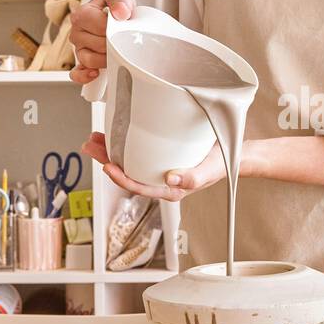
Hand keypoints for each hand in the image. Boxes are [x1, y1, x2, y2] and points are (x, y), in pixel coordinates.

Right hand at [68, 0, 135, 84]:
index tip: (123, 28)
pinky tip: (95, 73)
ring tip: (116, 53)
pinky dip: (85, 76)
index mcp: (82, 14)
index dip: (114, 29)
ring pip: (90, 60)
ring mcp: (78, 48)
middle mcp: (76, 32)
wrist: (117, 21)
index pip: (99, 26)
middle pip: (97, 44)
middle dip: (113, 45)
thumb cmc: (116, 10)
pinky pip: (77, 74)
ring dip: (106, 59)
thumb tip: (120, 12)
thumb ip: (121, 1)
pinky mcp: (81, 63)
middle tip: (122, 40)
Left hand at [80, 131, 226, 201]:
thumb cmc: (221, 164)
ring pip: (130, 163)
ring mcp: (160, 169)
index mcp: (170, 189)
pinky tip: (115, 134)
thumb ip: (192, 178)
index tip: (107, 166)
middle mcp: (161, 180)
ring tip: (95, 139)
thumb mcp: (209, 170)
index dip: (121, 179)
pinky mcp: (161, 156)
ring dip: (110, 151)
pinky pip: (138, 153)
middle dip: (107, 160)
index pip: (140, 187)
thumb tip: (170, 179)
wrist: (233, 153)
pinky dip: (124, 144)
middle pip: (128, 174)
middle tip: (90, 146)